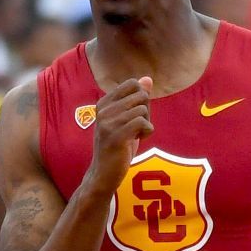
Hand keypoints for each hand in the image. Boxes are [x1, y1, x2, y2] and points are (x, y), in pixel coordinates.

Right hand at [86, 77, 153, 193]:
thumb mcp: (127, 119)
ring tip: (134, 135)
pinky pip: (143, 122)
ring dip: (146, 123)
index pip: (133, 83)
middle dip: (146, 111)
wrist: (104, 172)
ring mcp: (107, 122)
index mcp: (104, 102)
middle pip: (141, 95)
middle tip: (135, 127)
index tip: (133, 114)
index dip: (141, 98)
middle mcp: (103, 110)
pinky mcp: (116, 136)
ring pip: (143, 109)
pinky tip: (137, 140)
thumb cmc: (119, 144)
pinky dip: (147, 131)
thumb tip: (147, 78)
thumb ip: (136, 99)